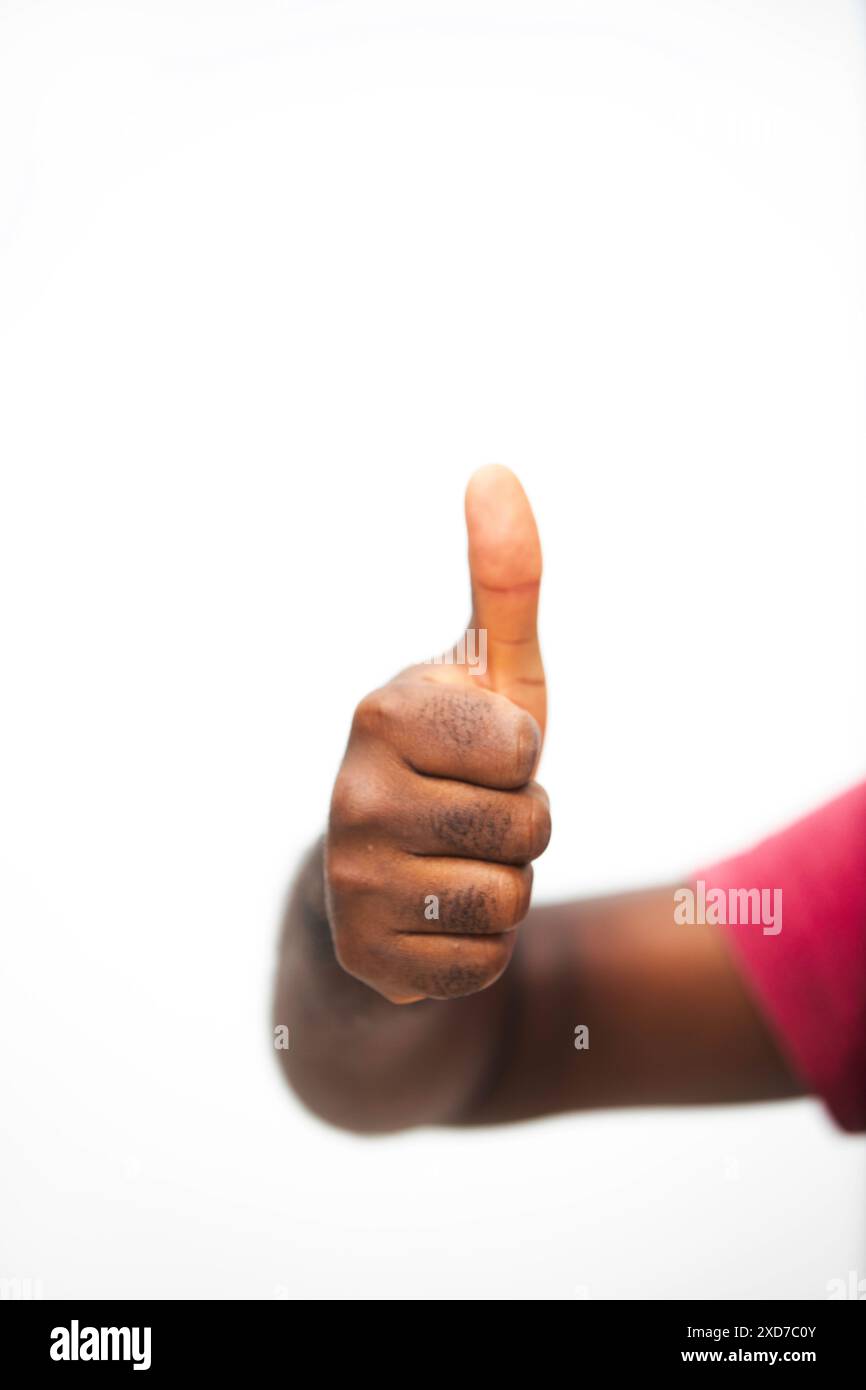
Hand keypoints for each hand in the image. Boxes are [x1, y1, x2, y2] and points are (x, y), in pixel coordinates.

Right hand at [325, 465, 549, 1002]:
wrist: (383, 873)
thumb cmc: (455, 759)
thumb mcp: (488, 674)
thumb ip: (504, 580)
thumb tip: (495, 468)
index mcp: (382, 713)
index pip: (523, 749)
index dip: (521, 758)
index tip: (478, 754)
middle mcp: (352, 794)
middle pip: (527, 828)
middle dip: (522, 825)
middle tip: (469, 813)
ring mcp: (351, 882)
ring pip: (508, 898)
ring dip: (504, 886)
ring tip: (454, 863)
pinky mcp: (365, 957)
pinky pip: (483, 962)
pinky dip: (479, 947)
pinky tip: (434, 920)